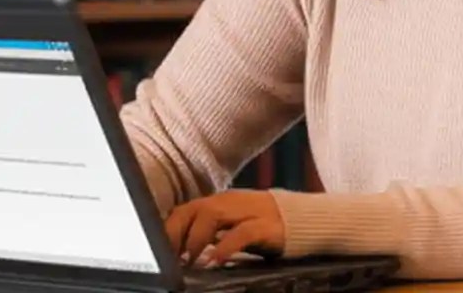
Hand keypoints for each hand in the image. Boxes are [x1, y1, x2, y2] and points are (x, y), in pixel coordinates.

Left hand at [164, 189, 285, 267]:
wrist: (304, 220)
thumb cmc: (263, 226)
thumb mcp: (232, 227)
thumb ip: (209, 234)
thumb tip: (182, 252)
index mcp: (218, 203)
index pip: (184, 210)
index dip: (168, 229)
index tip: (158, 251)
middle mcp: (229, 202)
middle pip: (193, 210)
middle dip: (176, 232)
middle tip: (168, 257)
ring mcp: (247, 211)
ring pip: (212, 215)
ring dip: (195, 239)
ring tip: (188, 260)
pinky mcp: (265, 225)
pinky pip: (241, 233)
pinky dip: (225, 247)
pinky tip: (216, 261)